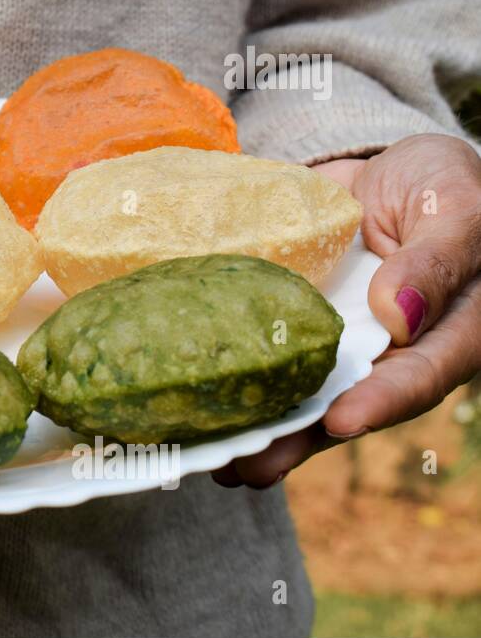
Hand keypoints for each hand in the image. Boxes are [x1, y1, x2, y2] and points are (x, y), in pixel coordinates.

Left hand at [214, 133, 480, 488]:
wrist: (386, 169)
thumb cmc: (438, 186)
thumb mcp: (450, 208)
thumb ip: (435, 258)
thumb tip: (400, 315)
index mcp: (447, 334)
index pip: (417, 378)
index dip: (377, 403)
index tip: (337, 422)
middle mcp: (387, 355)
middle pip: (343, 406)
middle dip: (294, 441)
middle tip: (247, 468)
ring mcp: (336, 345)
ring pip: (296, 395)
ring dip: (252, 429)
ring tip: (207, 458)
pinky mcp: (292, 328)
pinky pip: (262, 355)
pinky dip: (229, 380)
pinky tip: (187, 404)